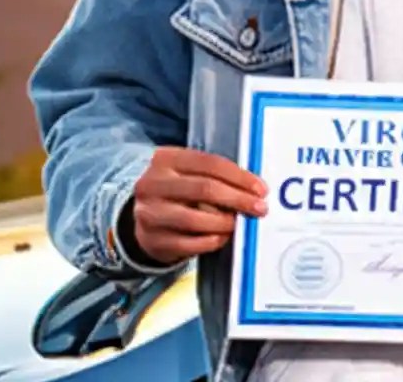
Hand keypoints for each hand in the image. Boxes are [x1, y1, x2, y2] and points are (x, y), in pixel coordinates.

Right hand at [131, 147, 267, 265]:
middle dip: (238, 199)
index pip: (209, 163)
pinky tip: (222, 237)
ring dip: (225, 222)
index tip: (260, 189)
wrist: (142, 216)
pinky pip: (190, 243)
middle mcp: (153, 184)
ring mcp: (151, 213)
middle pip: (205, 189)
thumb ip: (214, 175)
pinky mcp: (154, 240)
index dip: (239, 177)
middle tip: (259, 208)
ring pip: (196, 219)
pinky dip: (212, 241)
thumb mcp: (187, 173)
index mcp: (165, 159)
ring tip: (238, 223)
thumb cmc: (176, 192)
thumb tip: (253, 188)